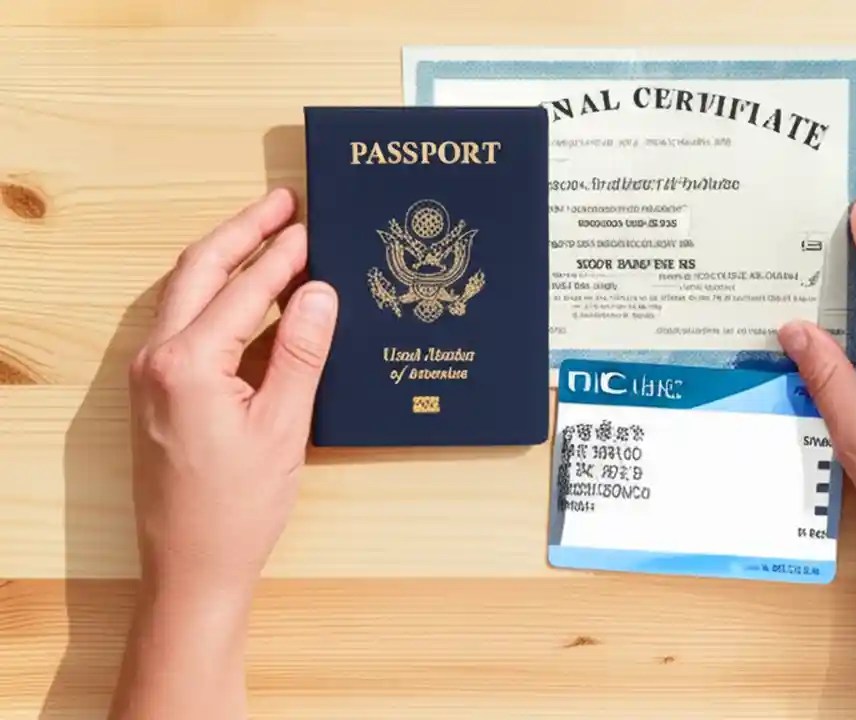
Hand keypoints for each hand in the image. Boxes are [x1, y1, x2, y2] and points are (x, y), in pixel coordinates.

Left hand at [112, 188, 337, 718]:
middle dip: (243, 232)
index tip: (315, 223)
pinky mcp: (158, 392)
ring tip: (270, 234)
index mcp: (187, 363)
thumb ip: (301, 352)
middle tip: (284, 202)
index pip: (243, 287)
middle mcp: (157, 358)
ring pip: (188, 293)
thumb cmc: (236, 509)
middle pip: (200, 271)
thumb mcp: (284, 427)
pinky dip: (221, 299)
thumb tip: (318, 291)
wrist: (191, 569)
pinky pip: (188, 325)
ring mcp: (151, 375)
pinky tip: (255, 297)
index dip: (283, 252)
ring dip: (228, 260)